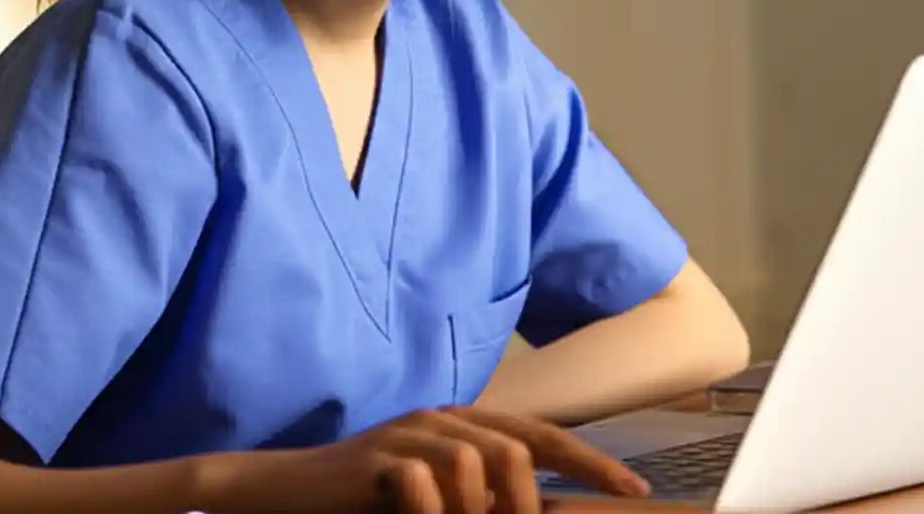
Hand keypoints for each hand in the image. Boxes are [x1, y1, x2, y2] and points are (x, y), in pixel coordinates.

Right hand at [269, 406, 648, 513]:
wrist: (291, 491)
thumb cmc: (372, 502)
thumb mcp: (441, 497)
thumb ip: (486, 498)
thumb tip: (542, 512)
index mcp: (463, 423)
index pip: (541, 435)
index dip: (590, 461)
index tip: (633, 490)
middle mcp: (441, 418)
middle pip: (515, 448)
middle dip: (525, 504)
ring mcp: (407, 433)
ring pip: (476, 466)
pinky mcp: (377, 458)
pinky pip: (423, 485)